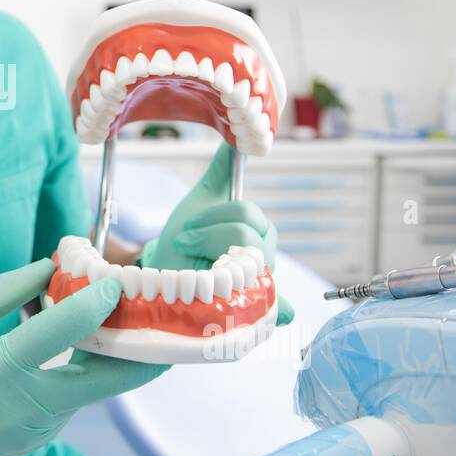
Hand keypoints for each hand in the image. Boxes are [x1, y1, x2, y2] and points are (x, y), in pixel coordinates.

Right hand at [0, 259, 167, 455]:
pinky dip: (79, 375)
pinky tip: (77, 352)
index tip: (116, 282)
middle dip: (143, 354)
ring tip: (121, 324)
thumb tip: (58, 265)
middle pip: (105, 381)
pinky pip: (69, 401)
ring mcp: (37, 429)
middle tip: (165, 326)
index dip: (93, 304)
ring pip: (89, 390)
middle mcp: (25, 405)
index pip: (59, 333)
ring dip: (108, 358)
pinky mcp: (41, 440)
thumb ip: (13, 288)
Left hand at [142, 141, 292, 325]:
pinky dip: (282, 308)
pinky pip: (275, 305)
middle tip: (185, 241)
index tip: (188, 226)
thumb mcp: (201, 203)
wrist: (168, 277)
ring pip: (246, 256)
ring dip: (208, 252)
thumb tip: (235, 142)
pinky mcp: (256, 312)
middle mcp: (264, 260)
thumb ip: (221, 174)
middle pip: (247, 233)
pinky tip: (286, 313)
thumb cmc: (185, 241)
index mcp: (258, 233)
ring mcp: (263, 286)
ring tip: (191, 260)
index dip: (215, 216)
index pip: (248, 214)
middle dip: (208, 231)